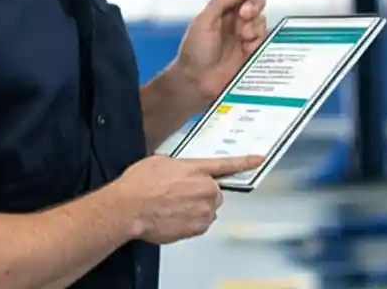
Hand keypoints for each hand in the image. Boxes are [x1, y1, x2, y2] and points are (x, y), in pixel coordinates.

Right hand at [113, 154, 262, 244]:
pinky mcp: (198, 227)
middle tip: (179, 194)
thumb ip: (180, 166)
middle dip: (201, 192)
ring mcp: (204, 210)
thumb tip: (181, 171)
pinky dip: (191, 222)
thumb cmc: (140, 185)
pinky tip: (172, 217)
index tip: (258, 159)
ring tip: (172, 207)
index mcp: (197, 169)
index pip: (227, 164)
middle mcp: (205, 189)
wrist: (129, 208)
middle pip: (214, 192)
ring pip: (207, 209)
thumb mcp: (160, 162)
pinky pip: (200, 224)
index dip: (245, 161)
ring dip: (196, 208)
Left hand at [173, 0, 268, 106]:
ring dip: (255, 28)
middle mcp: (236, 23)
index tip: (245, 7)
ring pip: (262, 24)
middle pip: (257, 7)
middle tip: (245, 18)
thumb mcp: (203, 20)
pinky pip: (266, 42)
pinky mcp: (253, 55)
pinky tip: (249, 49)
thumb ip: (222, 1)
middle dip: (254, 10)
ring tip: (244, 39)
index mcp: (223, 12)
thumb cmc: (195, 52)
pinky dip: (260, 42)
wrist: (196, 81)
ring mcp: (245, 39)